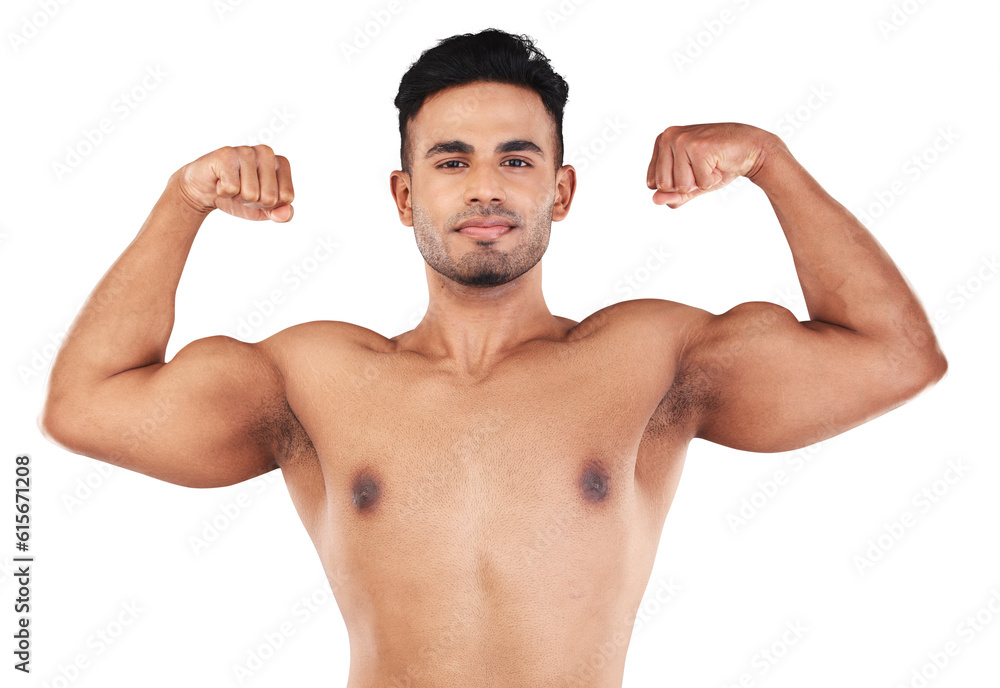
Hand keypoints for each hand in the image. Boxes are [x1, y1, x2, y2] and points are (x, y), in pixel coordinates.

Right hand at [174, 145, 294, 221]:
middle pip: (270, 197)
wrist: (206, 192)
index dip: (269, 205)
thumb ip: (283, 214)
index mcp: (281, 163)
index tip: (258, 194)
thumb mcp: (264, 211)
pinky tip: (220, 182)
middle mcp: (266, 152)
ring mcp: (246, 150)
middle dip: (253, 201)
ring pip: (251, 193)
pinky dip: (224, 193)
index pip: (287, 197)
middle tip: (241, 190)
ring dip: (238, 197)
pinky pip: (232, 188)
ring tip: (231, 185)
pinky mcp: (226, 154)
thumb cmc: (239, 197)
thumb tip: (285, 213)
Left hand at [645, 123, 773, 207]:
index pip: (653, 183)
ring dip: (701, 182)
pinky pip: (700, 183)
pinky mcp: (698, 147)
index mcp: (661, 142)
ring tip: (710, 164)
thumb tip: (655, 200)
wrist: (750, 150)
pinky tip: (719, 163)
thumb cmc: (718, 166)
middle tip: (703, 167)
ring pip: (681, 185)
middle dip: (688, 184)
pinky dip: (713, 179)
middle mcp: (668, 137)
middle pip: (665, 185)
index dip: (676, 185)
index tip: (691, 169)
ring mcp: (682, 140)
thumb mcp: (690, 184)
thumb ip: (671, 195)